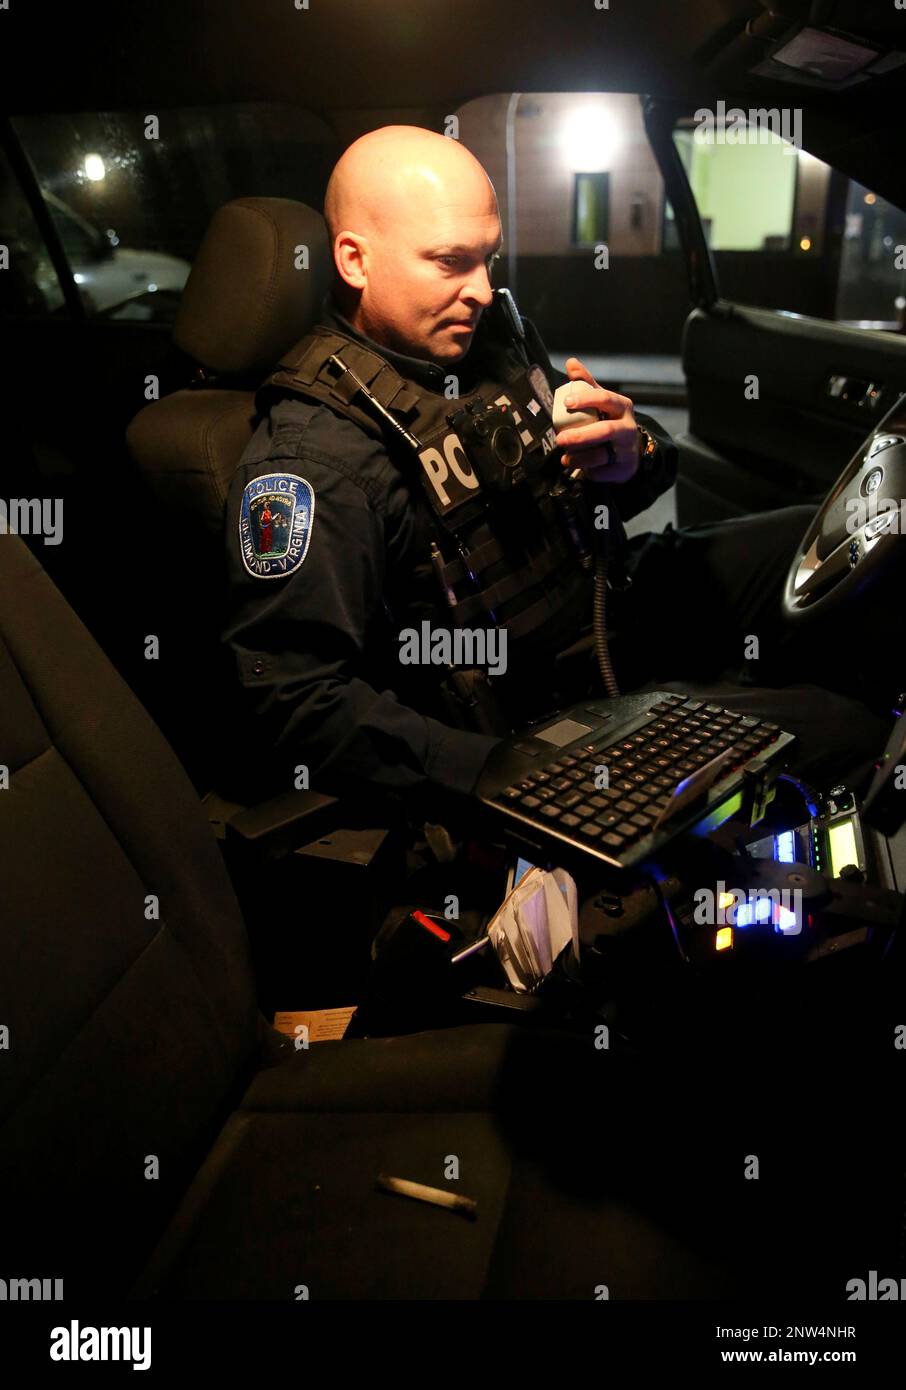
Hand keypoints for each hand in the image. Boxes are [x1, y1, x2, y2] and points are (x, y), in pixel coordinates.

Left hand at [554, 357, 640, 482]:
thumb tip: (571, 362)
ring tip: (564, 457)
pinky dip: (585, 470)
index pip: (606, 399)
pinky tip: (573, 466)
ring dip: (578, 457)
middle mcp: (628, 428)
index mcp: (622, 407)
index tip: (567, 403)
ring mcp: (626, 450)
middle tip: (560, 439)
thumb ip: (585, 383)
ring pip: (601, 455)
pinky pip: (600, 471)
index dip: (586, 400)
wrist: (627, 452)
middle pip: (605, 431)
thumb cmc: (609, 420)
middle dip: (581, 436)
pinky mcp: (621, 469)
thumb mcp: (600, 401)